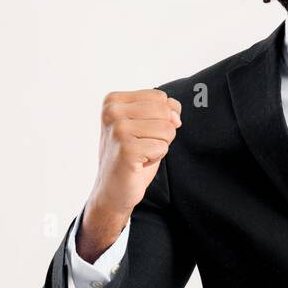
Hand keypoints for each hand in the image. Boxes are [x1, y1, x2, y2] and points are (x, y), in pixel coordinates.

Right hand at [77, 89, 181, 261]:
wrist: (113, 189)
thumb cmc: (132, 156)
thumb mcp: (147, 125)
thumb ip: (165, 111)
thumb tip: (176, 117)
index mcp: (113, 101)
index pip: (160, 97)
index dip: (161, 118)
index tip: (140, 133)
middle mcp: (112, 111)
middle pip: (165, 111)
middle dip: (162, 133)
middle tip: (141, 146)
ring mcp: (118, 129)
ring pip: (167, 129)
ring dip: (159, 146)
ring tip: (140, 154)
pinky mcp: (126, 148)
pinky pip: (162, 147)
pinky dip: (155, 158)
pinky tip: (138, 163)